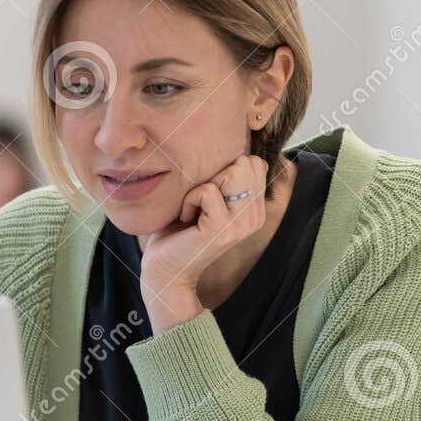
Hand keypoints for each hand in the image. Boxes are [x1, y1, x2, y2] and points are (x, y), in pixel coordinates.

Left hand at [139, 154, 269, 333]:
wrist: (165, 270)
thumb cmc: (179, 231)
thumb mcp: (207, 199)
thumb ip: (225, 179)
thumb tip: (238, 151)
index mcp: (255, 209)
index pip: (255, 163)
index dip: (225, 168)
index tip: (208, 194)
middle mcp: (254, 217)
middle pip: (245, 163)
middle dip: (215, 174)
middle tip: (200, 202)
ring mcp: (241, 225)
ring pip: (232, 173)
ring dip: (202, 187)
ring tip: (194, 209)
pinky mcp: (221, 230)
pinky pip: (207, 191)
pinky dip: (189, 200)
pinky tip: (186, 219)